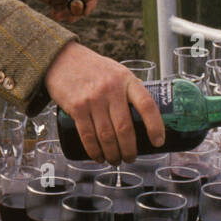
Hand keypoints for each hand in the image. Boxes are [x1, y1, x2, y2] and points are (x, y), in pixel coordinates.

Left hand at [19, 0, 97, 23]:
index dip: (90, 3)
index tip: (85, 12)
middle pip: (83, 4)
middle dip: (78, 12)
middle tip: (69, 18)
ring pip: (72, 11)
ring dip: (67, 16)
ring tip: (57, 16)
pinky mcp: (56, 2)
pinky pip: (62, 12)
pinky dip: (59, 16)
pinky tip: (52, 15)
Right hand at [44, 43, 164, 164]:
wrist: (62, 59)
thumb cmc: (93, 68)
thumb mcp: (116, 71)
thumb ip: (128, 89)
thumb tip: (144, 115)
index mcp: (126, 80)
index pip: (147, 105)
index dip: (155, 126)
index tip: (158, 142)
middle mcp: (111, 89)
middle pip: (124, 128)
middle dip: (129, 149)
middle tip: (130, 158)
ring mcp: (93, 99)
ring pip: (106, 136)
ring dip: (112, 153)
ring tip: (115, 160)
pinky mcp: (76, 107)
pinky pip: (87, 135)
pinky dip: (94, 151)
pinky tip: (98, 157)